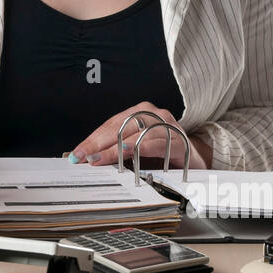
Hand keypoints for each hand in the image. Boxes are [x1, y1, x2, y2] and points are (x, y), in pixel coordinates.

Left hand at [69, 102, 210, 169]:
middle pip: (120, 127)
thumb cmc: (162, 153)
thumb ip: (115, 150)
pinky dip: (140, 148)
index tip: (77, 153)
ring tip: (99, 159)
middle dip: (98, 144)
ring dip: (115, 149)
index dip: (92, 139)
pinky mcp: (180, 141)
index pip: (111, 124)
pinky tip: (127, 154)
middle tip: (83, 157)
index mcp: (141, 112)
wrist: (195, 160)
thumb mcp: (137, 149)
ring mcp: (168, 126)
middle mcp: (155, 114)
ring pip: (136, 134)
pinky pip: (157, 143)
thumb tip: (86, 158)